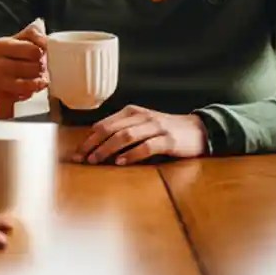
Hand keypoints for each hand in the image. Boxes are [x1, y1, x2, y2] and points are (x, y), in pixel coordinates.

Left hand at [70, 106, 208, 165]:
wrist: (198, 129)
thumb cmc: (165, 130)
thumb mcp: (141, 124)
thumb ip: (122, 129)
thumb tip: (95, 144)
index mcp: (132, 112)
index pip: (104, 124)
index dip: (88, 139)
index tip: (77, 153)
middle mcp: (142, 117)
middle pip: (111, 129)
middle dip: (93, 144)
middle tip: (81, 158)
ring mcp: (156, 127)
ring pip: (125, 136)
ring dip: (107, 149)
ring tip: (96, 160)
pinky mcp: (169, 140)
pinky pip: (147, 146)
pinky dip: (131, 154)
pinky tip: (120, 162)